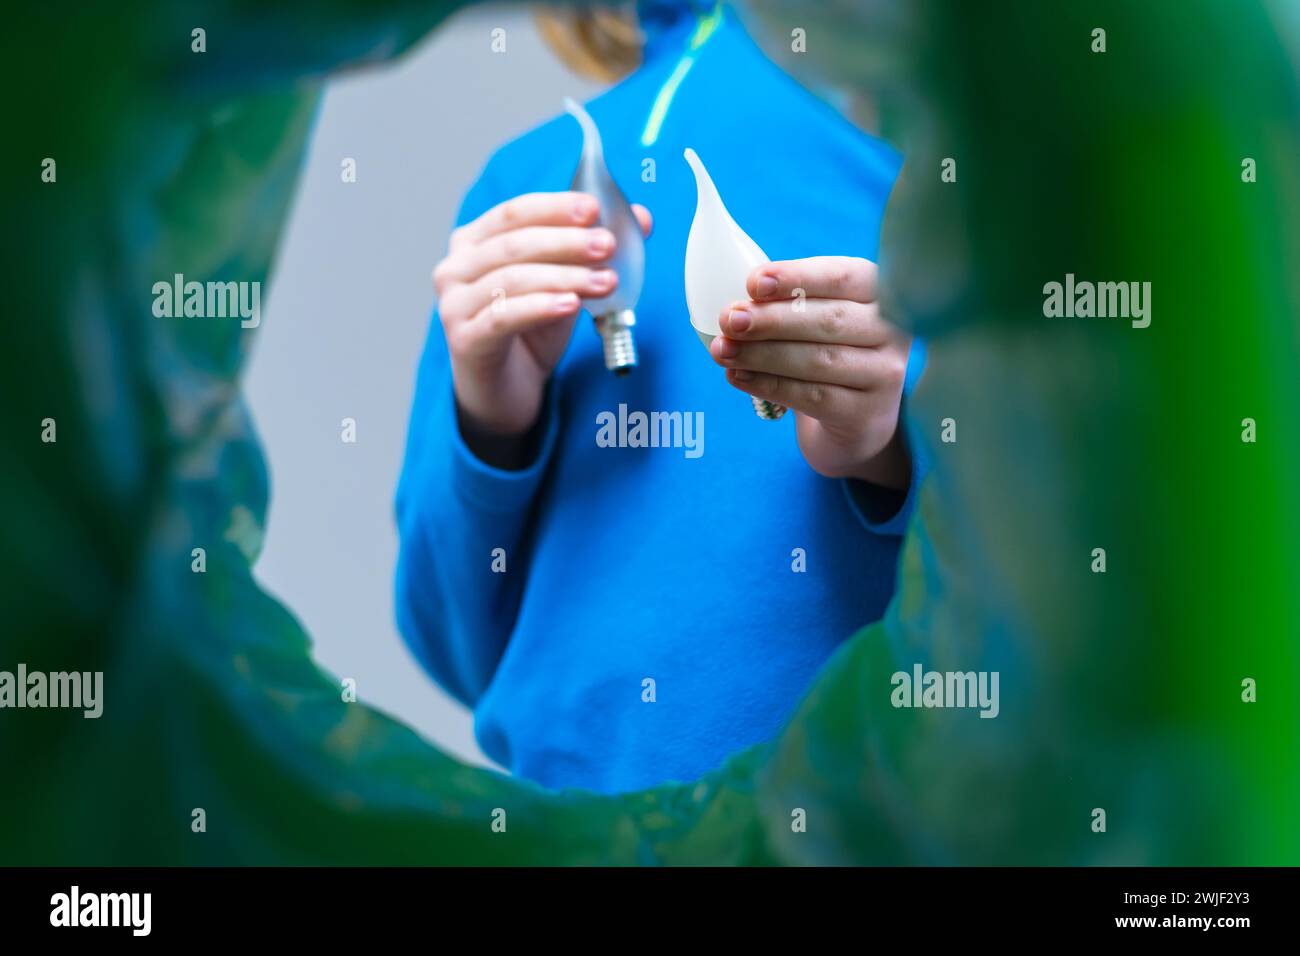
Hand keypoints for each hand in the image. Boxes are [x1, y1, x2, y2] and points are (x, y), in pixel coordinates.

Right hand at [433, 191, 652, 437]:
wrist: (505, 391)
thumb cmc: (529, 332)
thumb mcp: (565, 285)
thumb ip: (594, 251)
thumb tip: (641, 218)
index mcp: (474, 241)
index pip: (515, 212)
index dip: (555, 207)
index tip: (593, 209)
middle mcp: (455, 267)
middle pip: (514, 244)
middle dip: (566, 242)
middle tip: (607, 245)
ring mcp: (454, 304)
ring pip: (512, 279)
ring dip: (564, 276)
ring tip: (604, 282)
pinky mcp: (464, 339)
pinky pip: (504, 316)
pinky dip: (540, 307)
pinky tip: (570, 305)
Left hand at [709, 256, 911, 489]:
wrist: (856, 417)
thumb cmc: (827, 351)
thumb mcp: (818, 318)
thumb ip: (788, 302)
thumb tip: (736, 304)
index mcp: (878, 292)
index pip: (842, 276)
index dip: (798, 278)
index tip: (754, 283)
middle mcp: (891, 331)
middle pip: (829, 320)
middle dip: (772, 320)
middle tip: (730, 320)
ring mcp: (884, 374)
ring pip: (818, 361)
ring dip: (763, 355)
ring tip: (724, 351)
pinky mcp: (866, 413)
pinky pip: (812, 397)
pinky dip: (769, 385)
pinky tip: (739, 376)